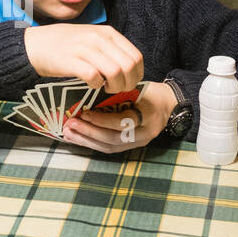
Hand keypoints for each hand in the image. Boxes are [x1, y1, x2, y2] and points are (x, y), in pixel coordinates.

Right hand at [24, 24, 144, 94]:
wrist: (34, 45)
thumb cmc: (63, 45)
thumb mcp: (91, 38)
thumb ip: (110, 48)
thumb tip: (129, 67)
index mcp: (107, 33)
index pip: (136, 56)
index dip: (137, 74)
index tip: (129, 83)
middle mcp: (99, 38)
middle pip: (129, 66)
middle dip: (128, 83)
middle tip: (117, 89)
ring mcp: (85, 49)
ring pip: (115, 72)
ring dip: (114, 86)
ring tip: (105, 88)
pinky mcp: (72, 61)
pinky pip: (94, 77)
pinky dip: (96, 85)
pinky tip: (91, 85)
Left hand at [62, 81, 177, 153]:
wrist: (168, 103)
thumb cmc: (150, 92)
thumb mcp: (136, 88)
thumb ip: (117, 95)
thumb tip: (86, 98)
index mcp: (148, 115)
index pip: (123, 122)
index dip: (102, 120)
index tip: (84, 113)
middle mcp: (146, 133)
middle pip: (114, 138)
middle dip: (90, 132)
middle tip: (71, 125)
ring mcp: (140, 142)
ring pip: (111, 147)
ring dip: (87, 141)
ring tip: (69, 133)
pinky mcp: (133, 146)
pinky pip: (111, 148)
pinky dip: (93, 143)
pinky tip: (79, 138)